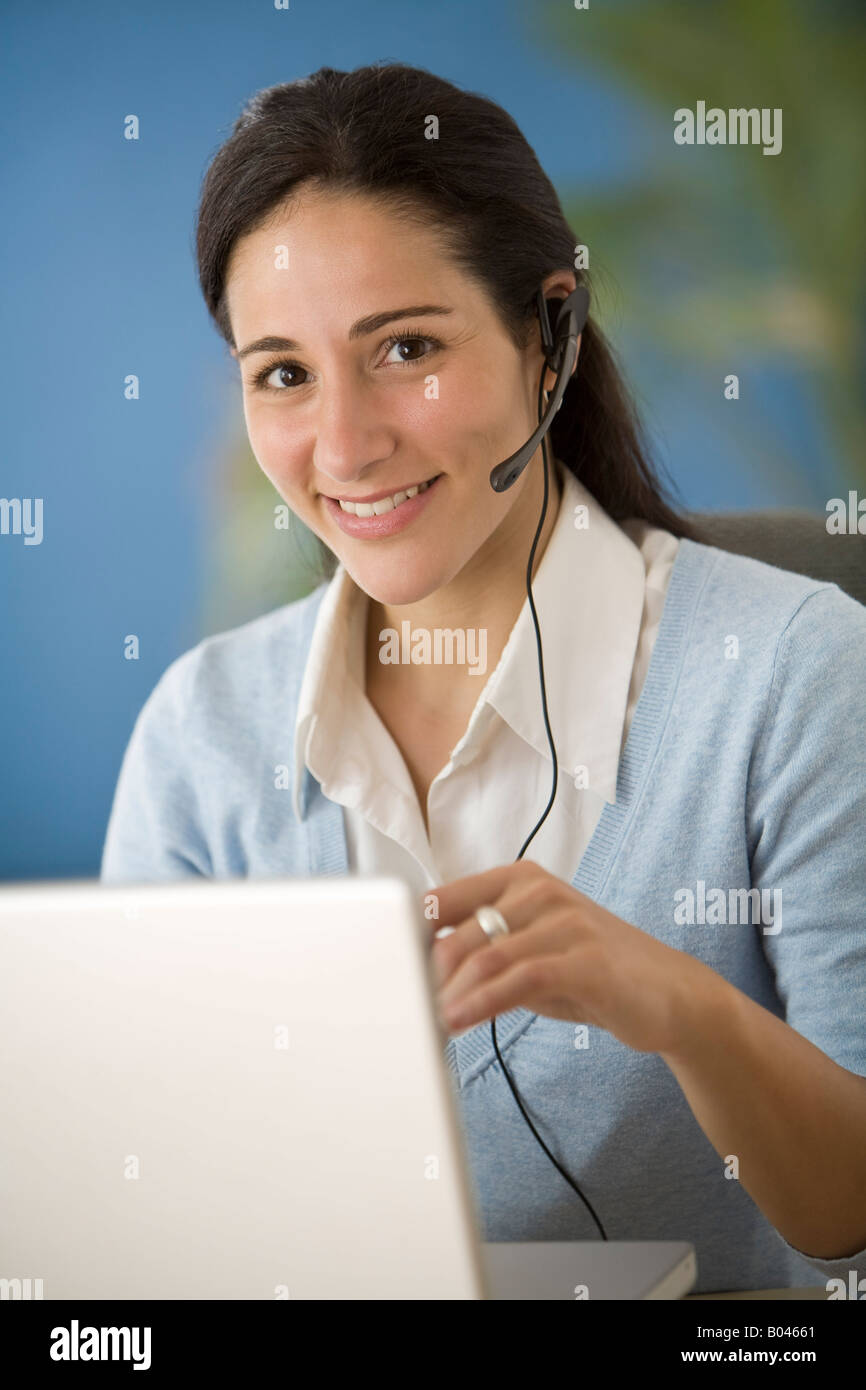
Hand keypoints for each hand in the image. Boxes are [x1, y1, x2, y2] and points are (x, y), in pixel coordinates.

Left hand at [427, 859, 718, 1057]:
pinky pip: (518, 978)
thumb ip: (482, 949)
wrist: (669, 994)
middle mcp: (540, 889)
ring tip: (423, 1022)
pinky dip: (480, 1003)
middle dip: (423, 976)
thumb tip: (418, 967)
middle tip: (401, 1009)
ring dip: (446, 993)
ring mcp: (565, 920)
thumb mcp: (530, 951)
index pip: (443, 899)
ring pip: (484, 954)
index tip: (382, 970)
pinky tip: (457, 1022)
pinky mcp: (584, 958)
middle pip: (458, 931)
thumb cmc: (592, 972)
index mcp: (520, 879)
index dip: (406, 937)